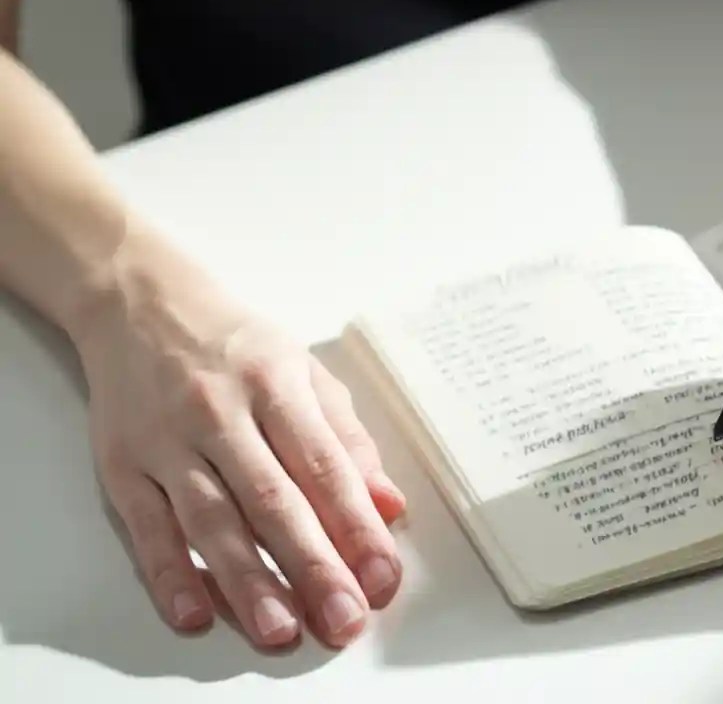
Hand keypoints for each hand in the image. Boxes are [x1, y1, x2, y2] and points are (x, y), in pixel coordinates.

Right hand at [74, 266, 405, 648]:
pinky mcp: (123, 465)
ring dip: (246, 581)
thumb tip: (388, 506)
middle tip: (343, 619)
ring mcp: (168, 441)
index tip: (381, 576)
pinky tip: (195, 614)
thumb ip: (348, 441)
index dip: (356, 527)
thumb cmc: (237, 346)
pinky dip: (170, 574)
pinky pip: (147, 528)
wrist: (139, 303)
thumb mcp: (305, 372)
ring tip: (280, 630)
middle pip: (273, 500)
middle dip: (313, 567)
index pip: (325, 467)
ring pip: (211, 520)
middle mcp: (222, 413)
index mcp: (278, 386)